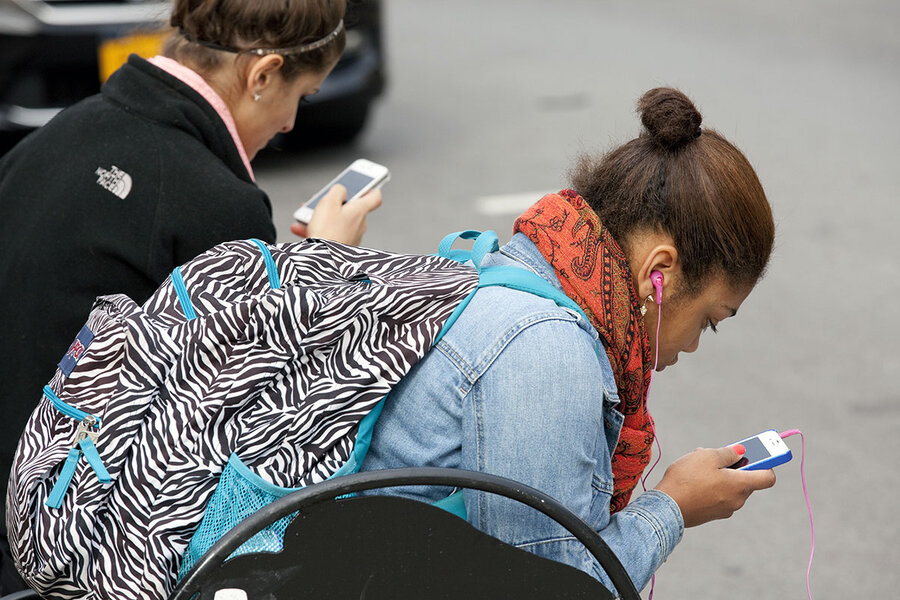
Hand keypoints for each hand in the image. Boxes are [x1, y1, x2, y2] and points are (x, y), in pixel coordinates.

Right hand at [290, 184, 382, 244]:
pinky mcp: (343, 247)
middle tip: (321, 200)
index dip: (371, 188)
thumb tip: (342, 189)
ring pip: (338, 221)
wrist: (323, 260)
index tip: (366, 184)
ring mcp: (352, 236)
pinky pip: (331, 233)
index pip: (375, 197)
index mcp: (360, 210)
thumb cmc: (326, 231)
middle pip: (350, 208)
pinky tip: (302, 228)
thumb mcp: (329, 201)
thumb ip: (338, 190)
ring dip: (323, 216)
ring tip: (306, 216)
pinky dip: (318, 229)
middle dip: (335, 203)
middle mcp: (359, 224)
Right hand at [654, 446, 775, 527]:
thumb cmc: (687, 479)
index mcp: (741, 485)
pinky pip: (720, 497)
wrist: (666, 507)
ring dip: (721, 475)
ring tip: (698, 466)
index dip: (766, 464)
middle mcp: (737, 500)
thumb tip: (740, 452)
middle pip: (746, 480)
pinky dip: (713, 487)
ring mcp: (725, 509)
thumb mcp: (707, 456)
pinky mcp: (712, 514)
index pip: (768, 477)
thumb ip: (728, 453)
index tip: (759, 454)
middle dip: (734, 466)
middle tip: (715, 455)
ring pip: (730, 487)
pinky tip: (693, 479)